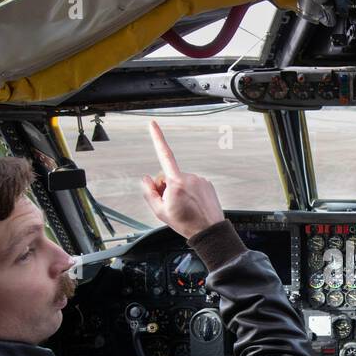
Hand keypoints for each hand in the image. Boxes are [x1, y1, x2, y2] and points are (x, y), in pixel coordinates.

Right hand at [138, 121, 225, 238]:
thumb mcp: (159, 211)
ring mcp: (200, 179)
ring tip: (185, 207)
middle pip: (168, 176)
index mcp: (176, 182)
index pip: (164, 155)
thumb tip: (146, 178)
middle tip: (171, 205)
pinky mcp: (207, 183)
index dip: (157, 138)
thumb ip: (149, 192)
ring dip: (179, 190)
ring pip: (181, 181)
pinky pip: (192, 184)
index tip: (153, 124)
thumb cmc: (185, 223)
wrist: (209, 230)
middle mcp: (190, 177)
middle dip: (166, 187)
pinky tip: (192, 204)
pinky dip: (189, 192)